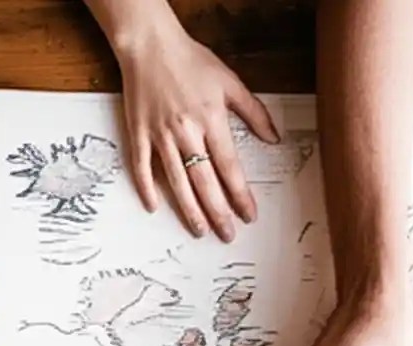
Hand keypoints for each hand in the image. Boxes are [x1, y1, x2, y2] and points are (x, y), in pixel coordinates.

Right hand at [116, 22, 279, 240]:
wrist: (149, 44)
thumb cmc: (190, 60)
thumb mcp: (230, 82)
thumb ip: (254, 112)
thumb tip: (273, 138)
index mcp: (211, 120)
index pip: (230, 168)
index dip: (240, 195)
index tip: (248, 215)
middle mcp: (186, 131)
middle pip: (205, 182)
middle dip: (218, 213)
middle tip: (226, 234)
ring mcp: (160, 134)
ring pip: (176, 181)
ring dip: (189, 210)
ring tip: (199, 231)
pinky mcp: (139, 132)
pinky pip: (142, 167)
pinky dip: (146, 188)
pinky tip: (154, 207)